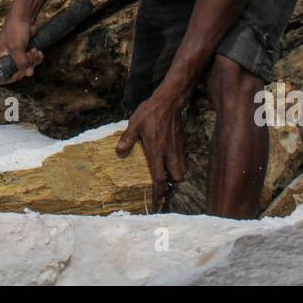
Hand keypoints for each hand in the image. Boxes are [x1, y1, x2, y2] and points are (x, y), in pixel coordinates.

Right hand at [0, 19, 42, 83]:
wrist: (24, 17)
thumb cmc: (15, 29)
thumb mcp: (17, 47)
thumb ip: (22, 62)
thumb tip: (29, 73)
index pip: (4, 76)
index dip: (16, 74)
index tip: (23, 68)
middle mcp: (2, 60)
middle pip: (17, 72)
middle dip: (27, 64)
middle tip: (30, 54)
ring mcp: (13, 57)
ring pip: (26, 68)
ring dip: (33, 60)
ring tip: (33, 50)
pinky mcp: (22, 54)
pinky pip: (30, 62)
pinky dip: (35, 58)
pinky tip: (36, 50)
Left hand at [116, 91, 185, 208]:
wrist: (170, 101)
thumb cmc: (151, 112)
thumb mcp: (135, 123)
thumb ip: (128, 138)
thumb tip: (119, 150)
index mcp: (156, 151)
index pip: (159, 177)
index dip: (158, 191)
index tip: (155, 200)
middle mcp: (169, 153)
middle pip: (177, 178)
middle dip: (171, 185)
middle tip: (162, 187)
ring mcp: (177, 149)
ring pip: (182, 170)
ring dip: (175, 176)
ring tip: (166, 177)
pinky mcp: (182, 144)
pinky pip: (182, 161)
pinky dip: (178, 165)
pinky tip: (170, 162)